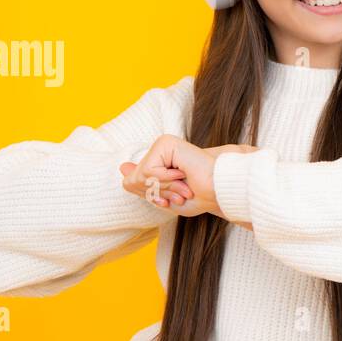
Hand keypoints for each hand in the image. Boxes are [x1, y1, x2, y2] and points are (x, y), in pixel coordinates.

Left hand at [121, 136, 259, 227]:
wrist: (219, 191)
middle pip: (133, 181)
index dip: (151, 197)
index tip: (175, 197)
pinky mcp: (166, 142)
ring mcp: (162, 145)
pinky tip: (182, 174)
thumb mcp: (164, 198)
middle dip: (157, 193)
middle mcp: (158, 151)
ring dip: (164, 188)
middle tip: (181, 191)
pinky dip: (166, 179)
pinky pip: (150, 170)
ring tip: (184, 185)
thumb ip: (143, 185)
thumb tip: (122, 166)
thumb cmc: (199, 197)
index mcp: (158, 162)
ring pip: (140, 176)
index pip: (132, 184)